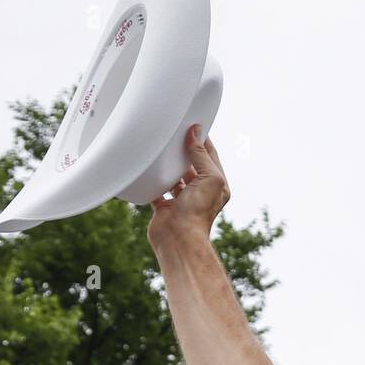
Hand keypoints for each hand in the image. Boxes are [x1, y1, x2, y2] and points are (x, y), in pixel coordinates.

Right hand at [147, 125, 230, 251]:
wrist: (178, 240)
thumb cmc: (198, 213)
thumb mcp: (210, 178)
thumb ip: (202, 155)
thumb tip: (195, 133)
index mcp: (216, 185)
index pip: (210, 155)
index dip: (202, 139)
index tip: (192, 124)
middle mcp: (201, 192)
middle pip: (192, 164)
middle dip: (183, 150)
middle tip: (173, 132)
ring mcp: (183, 200)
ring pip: (175, 176)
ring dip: (168, 164)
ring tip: (160, 147)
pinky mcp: (166, 207)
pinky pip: (157, 188)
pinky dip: (153, 179)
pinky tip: (148, 168)